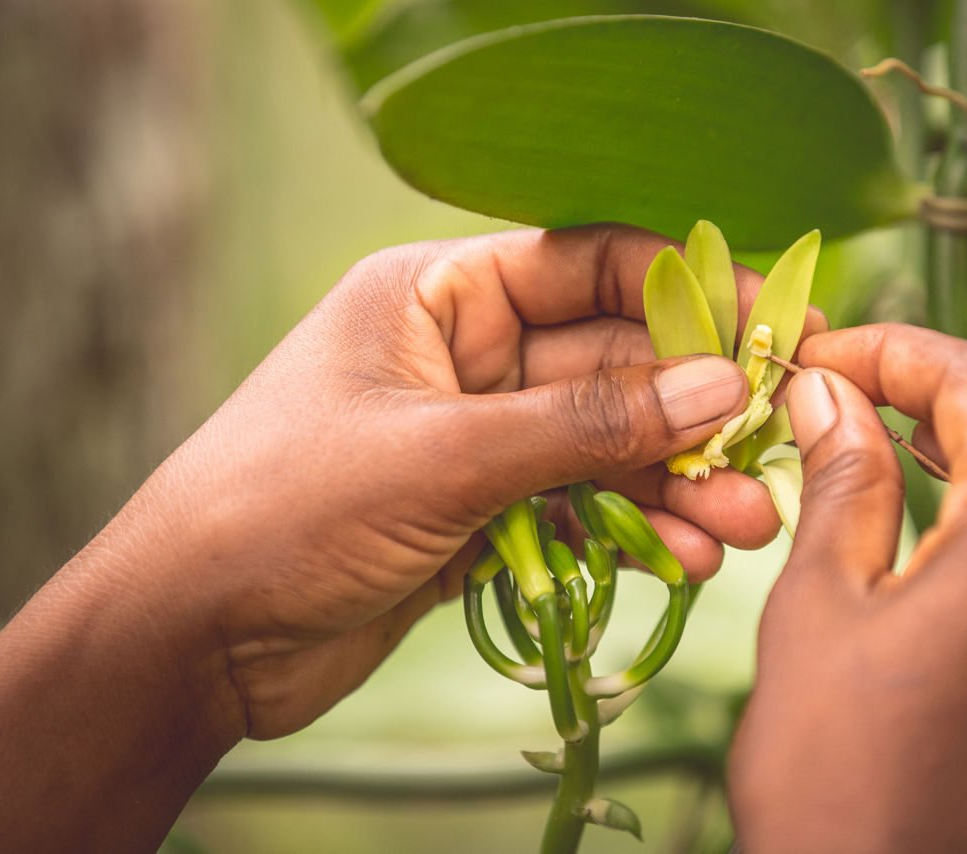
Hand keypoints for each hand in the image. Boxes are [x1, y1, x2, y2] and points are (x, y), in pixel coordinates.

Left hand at [0, 225, 796, 849]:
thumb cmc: (287, 510)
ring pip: (605, 444)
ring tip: (745, 526)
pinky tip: (687, 557)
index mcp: (439, 296)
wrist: (193, 639)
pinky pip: (580, 506)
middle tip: (774, 450)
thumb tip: (718, 385)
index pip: (585, 264)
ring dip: (676, 481)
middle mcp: (466, 356)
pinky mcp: (483, 512)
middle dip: (692, 412)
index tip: (770, 325)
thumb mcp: (445, 457)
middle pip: (610, 365)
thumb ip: (586, 424)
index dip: (682, 289)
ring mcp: (478, 439)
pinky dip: (633, 529)